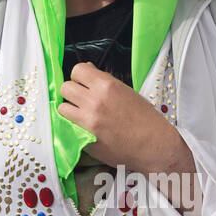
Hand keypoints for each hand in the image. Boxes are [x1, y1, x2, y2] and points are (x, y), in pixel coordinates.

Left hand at [59, 60, 191, 175]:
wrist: (154, 145)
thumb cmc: (145, 120)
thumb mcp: (127, 92)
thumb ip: (105, 82)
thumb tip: (88, 71)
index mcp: (107, 86)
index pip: (77, 70)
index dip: (79, 76)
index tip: (83, 83)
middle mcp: (95, 101)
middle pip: (65, 88)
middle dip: (72, 92)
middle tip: (81, 99)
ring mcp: (88, 121)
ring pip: (62, 108)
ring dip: (69, 109)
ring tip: (81, 114)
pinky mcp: (85, 139)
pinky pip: (68, 127)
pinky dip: (72, 126)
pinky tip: (84, 127)